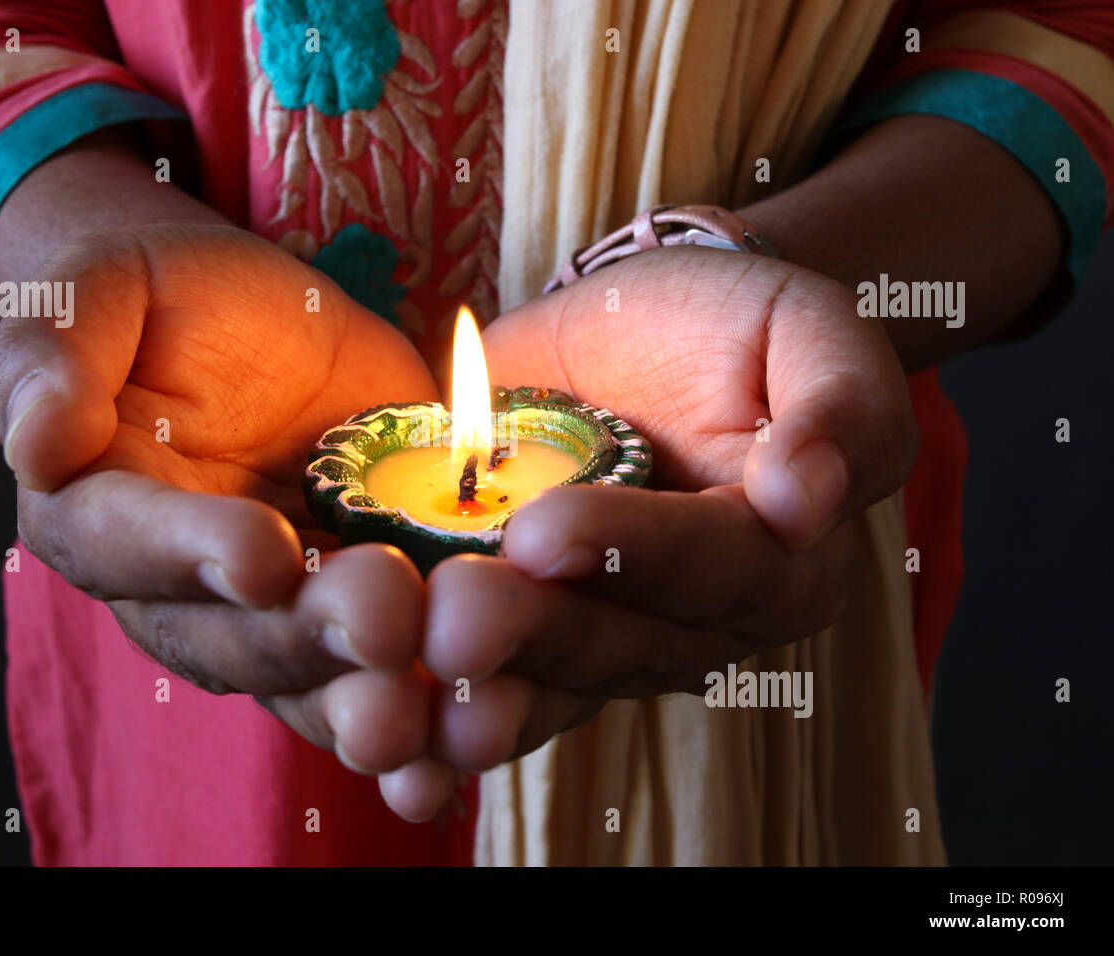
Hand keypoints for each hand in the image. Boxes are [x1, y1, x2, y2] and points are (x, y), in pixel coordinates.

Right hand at [0, 223, 450, 814]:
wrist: (255, 320)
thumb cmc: (163, 296)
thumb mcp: (103, 284)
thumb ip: (54, 348)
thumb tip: (36, 442)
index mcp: (96, 508)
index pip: (122, 543)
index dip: (188, 554)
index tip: (261, 555)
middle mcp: (175, 587)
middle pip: (227, 637)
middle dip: (305, 637)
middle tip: (384, 619)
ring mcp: (267, 613)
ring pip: (304, 680)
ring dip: (364, 700)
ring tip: (427, 707)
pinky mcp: (347, 608)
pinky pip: (376, 674)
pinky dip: (423, 710)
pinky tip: (471, 731)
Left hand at [420, 247, 916, 779]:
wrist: (639, 332)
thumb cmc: (734, 327)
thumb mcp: (809, 330)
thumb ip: (840, 409)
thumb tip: (807, 500)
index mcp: (780, 562)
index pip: (714, 568)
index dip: (631, 555)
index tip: (544, 532)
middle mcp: (694, 624)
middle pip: (618, 644)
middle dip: (532, 634)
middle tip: (451, 618)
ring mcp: (605, 638)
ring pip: (547, 683)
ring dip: (475, 695)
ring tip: (402, 693)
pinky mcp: (528, 629)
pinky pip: (491, 684)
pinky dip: (436, 721)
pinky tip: (386, 751)